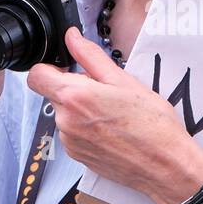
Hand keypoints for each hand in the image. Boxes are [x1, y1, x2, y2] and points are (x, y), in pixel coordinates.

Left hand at [25, 27, 202, 203]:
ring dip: (82, 110)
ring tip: (114, 114)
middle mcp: (66, 121)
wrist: (165, 165)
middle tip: (105, 92)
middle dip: (74, 88)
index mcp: (76, 97)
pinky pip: (73, 133)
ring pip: (66, 114)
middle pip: (54, 94)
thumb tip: (72, 38)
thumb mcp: (125, 81)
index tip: (68, 69)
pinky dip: (87, 128)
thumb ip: (91, 56)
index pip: (37, 76)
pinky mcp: (78, 156)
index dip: (50, 68)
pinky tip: (112, 130)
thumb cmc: (152, 124)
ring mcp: (70, 141)